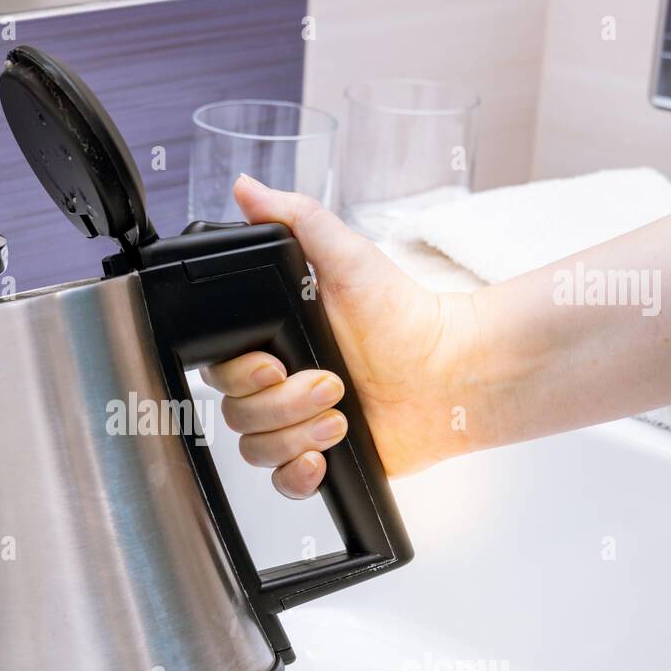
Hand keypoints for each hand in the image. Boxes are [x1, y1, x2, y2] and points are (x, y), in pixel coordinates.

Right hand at [201, 174, 482, 497]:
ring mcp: (296, 423)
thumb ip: (294, 219)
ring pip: (255, 448)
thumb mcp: (347, 257)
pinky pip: (280, 482)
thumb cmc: (405, 315)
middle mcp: (278, 384)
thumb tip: (248, 189)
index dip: (241, 373)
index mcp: (273, 338)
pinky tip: (321, 458)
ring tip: (342, 417)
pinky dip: (295, 475)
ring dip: (296, 435)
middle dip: (281, 404)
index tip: (276, 364)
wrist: (451, 373)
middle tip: (331, 383)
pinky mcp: (320, 458)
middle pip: (235, 412)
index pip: (219, 367)